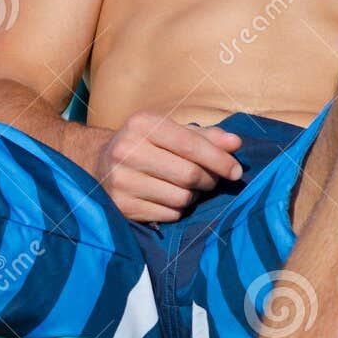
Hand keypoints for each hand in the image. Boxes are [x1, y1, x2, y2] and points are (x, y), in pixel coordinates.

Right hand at [93, 111, 243, 221]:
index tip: (237, 171)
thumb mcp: (174, 131)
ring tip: (189, 187)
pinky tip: (171, 198)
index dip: (219, 159)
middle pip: (189, 174)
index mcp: (143, 124)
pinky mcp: (120, 205)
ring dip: (194, 195)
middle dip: (209, 180)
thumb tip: (236, 143)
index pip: (191, 144)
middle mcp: (127, 150)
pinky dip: (178, 209)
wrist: (101, 163)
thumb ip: (207, 137)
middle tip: (212, 180)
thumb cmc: (149, 143)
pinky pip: (168, 214)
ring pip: (181, 197)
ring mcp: (120, 180)